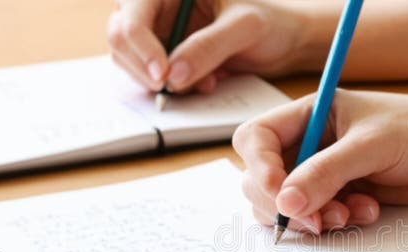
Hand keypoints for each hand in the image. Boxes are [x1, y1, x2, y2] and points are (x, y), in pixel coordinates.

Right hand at [107, 0, 306, 92]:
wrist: (286, 40)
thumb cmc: (272, 21)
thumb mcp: (245, 28)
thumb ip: (209, 47)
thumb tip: (172, 76)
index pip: (133, 11)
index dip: (140, 44)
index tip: (162, 75)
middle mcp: (160, 5)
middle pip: (121, 35)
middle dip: (143, 66)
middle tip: (171, 88)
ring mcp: (161, 30)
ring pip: (132, 59)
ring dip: (161, 80)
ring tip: (204, 82)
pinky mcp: (169, 55)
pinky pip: (154, 76)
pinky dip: (175, 87)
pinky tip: (207, 83)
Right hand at [234, 89, 407, 231]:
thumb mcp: (371, 146)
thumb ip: (327, 172)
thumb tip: (286, 202)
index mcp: (306, 116)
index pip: (256, 139)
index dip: (259, 168)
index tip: (281, 193)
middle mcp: (305, 144)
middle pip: (260, 180)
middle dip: (287, 204)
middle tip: (319, 219)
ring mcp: (318, 174)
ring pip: (285, 206)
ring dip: (313, 219)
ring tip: (351, 214)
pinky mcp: (335, 197)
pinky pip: (315, 220)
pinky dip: (336, 223)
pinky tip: (368, 211)